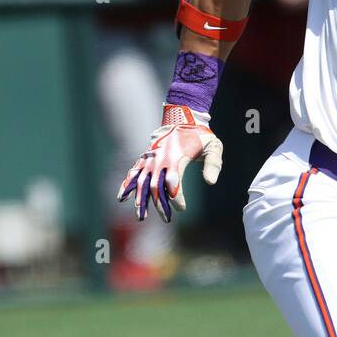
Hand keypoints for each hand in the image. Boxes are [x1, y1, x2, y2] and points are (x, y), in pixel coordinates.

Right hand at [118, 104, 222, 221]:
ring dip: (141, 200)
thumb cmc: (200, 135)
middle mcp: (160, 158)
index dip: (176, 196)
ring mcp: (151, 158)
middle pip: (155, 186)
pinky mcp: (146, 158)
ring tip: (141, 217)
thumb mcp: (213, 146)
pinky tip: (122, 198)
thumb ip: (214, 164)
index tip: (181, 208)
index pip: (173, 181)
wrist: (183, 117)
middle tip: (167, 219)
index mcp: (176, 156)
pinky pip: (134, 172)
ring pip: (142, 182)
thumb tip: (210, 182)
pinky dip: (127, 185)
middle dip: (160, 204)